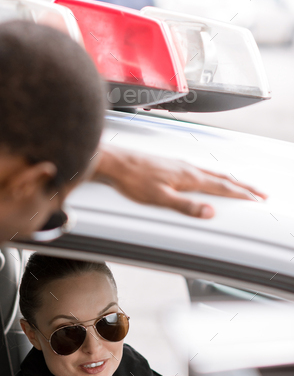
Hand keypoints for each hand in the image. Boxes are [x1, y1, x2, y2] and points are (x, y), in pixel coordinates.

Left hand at [92, 145, 266, 218]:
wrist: (117, 163)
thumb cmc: (134, 181)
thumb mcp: (160, 198)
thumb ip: (186, 206)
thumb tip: (209, 212)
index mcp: (189, 177)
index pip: (222, 188)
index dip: (241, 194)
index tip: (257, 198)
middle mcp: (188, 169)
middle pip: (222, 178)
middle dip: (243, 186)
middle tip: (259, 193)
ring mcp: (181, 165)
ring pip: (213, 174)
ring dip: (230, 181)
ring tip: (241, 186)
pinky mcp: (172, 165)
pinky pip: (201, 170)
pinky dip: (214, 176)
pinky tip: (209, 178)